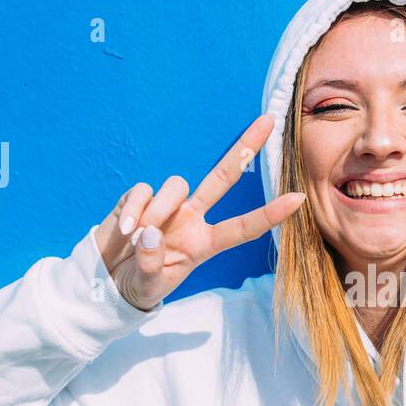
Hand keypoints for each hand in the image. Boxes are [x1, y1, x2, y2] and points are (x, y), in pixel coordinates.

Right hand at [94, 114, 304, 311]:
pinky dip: (133, 210)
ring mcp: (168, 205)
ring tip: (138, 239)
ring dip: (158, 211)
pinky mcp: (140, 197)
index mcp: (205, 243)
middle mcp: (192, 218)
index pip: (243, 227)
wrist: (106, 279)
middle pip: (224, 177)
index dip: (270, 214)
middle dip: (245, 147)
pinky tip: (124, 230)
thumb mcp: (149, 286)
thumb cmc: (138, 284)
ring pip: (176, 185)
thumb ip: (152, 265)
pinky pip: (143, 191)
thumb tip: (149, 233)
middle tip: (269, 119)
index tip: (299, 199)